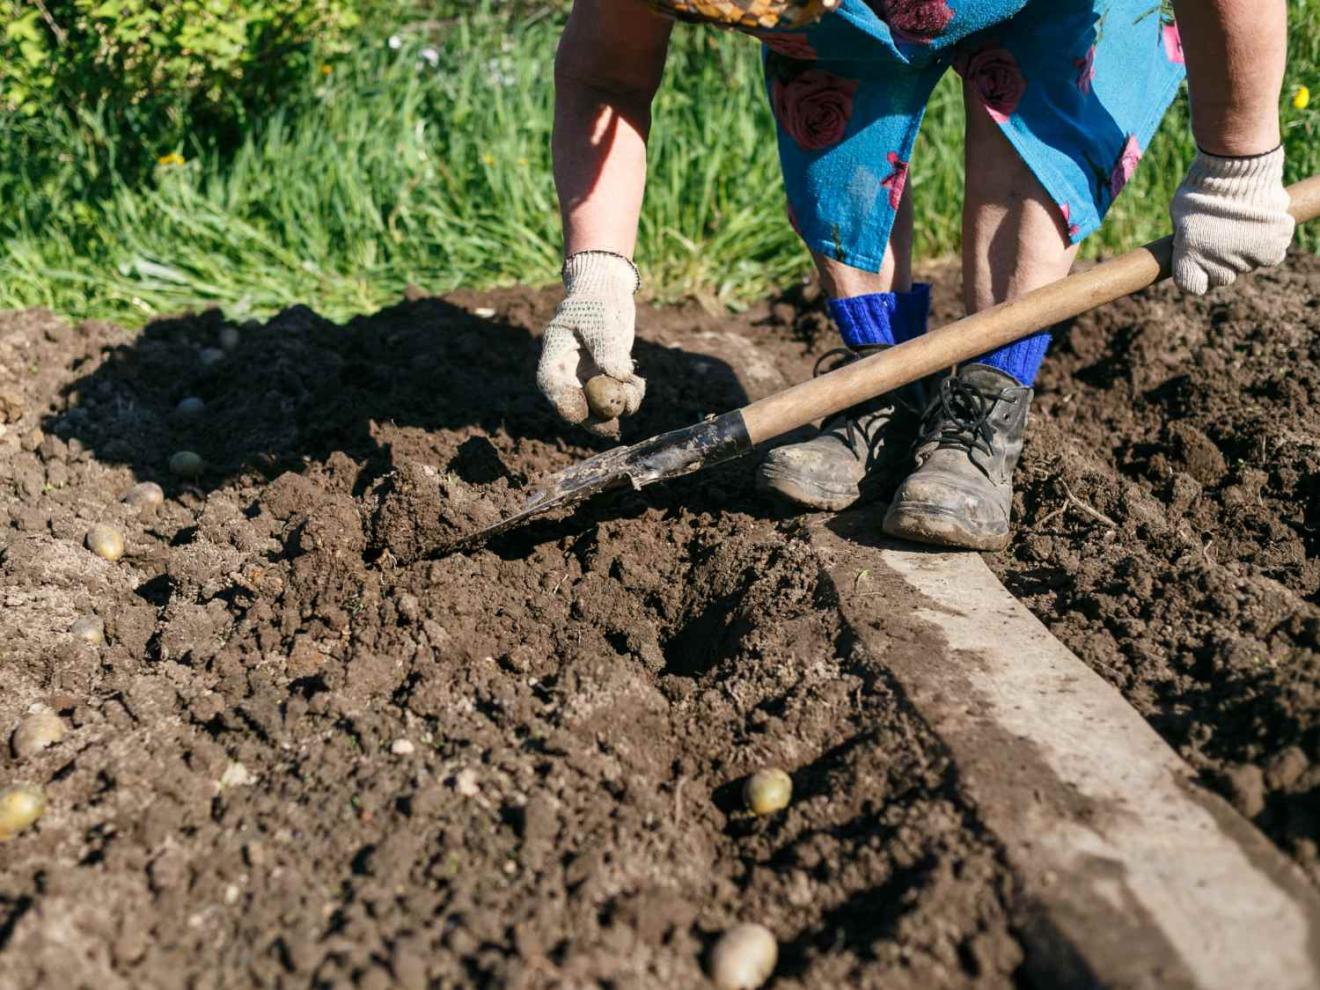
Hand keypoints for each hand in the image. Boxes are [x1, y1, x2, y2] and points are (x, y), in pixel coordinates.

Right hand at [536, 251, 646, 434]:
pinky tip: (639, 386)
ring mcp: (590, 376)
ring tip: (635, 393)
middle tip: (612, 429)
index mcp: (555, 355)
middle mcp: (570, 371)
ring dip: (619, 407)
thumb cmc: (595, 298)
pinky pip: (618, 395)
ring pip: (600, 404)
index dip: (562, 402)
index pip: (550, 383)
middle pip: (576, 403)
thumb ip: (606, 346)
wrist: (608, 289)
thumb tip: (618, 376)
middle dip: (593, 419)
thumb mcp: (598, 317)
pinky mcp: (610, 375)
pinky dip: (630, 395)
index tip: (578, 414)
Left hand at [1171, 146, 1294, 294]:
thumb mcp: (1179, 214)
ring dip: (1244, 250)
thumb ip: (1184, 238)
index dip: (1196, 275)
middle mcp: (1217, 266)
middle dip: (1220, 262)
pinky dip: (1267, 244)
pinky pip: (1271, 255)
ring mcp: (1247, 259)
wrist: (1236, 168)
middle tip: (1222, 237)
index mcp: (1190, 260)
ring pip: (1247, 265)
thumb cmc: (1201, 187)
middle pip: (1222, 277)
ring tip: (1242, 224)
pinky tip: (1261, 227)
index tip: (1197, 260)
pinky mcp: (1272, 247)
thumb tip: (1187, 247)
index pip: (1193, 286)